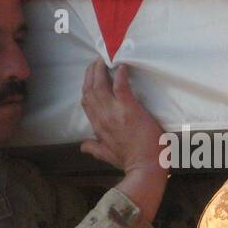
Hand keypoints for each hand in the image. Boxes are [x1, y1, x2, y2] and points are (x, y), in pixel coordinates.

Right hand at [79, 61, 166, 221]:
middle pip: (90, 90)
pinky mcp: (129, 110)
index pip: (86, 102)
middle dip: (91, 73)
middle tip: (96, 62)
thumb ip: (94, 148)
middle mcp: (102, 117)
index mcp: (98, 126)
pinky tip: (122, 67)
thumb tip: (83, 146)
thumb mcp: (107, 155)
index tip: (90, 76)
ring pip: (100, 86)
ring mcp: (114, 113)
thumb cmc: (130, 161)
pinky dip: (120, 75)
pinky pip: (121, 87)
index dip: (86, 86)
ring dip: (101, 71)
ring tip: (104, 60)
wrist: (145, 168)